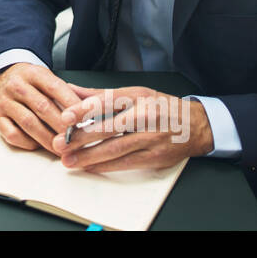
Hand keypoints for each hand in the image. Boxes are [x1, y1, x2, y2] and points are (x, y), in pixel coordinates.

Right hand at [0, 63, 83, 155]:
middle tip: (77, 139)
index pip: (55, 88)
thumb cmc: (34, 83)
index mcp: (33, 73)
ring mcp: (5, 102)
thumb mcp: (49, 79)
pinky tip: (39, 145)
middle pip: (43, 107)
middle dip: (62, 126)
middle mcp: (17, 86)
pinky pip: (13, 134)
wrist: (6, 77)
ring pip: (29, 123)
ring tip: (63, 148)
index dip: (72, 105)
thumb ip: (67, 94)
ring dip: (48, 139)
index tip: (86, 119)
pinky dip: (28, 143)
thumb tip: (89, 114)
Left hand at [52, 85, 213, 171]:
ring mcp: (151, 138)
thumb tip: (70, 90)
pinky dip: (106, 166)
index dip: (85, 109)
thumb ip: (100, 94)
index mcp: (136, 97)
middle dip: (82, 137)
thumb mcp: (133, 93)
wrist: (196, 125)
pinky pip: (126, 163)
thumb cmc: (160, 106)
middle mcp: (145, 116)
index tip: (65, 117)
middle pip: (109, 127)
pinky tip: (90, 167)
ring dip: (90, 156)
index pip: (107, 101)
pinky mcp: (155, 156)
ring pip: (116, 148)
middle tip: (60, 143)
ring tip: (69, 160)